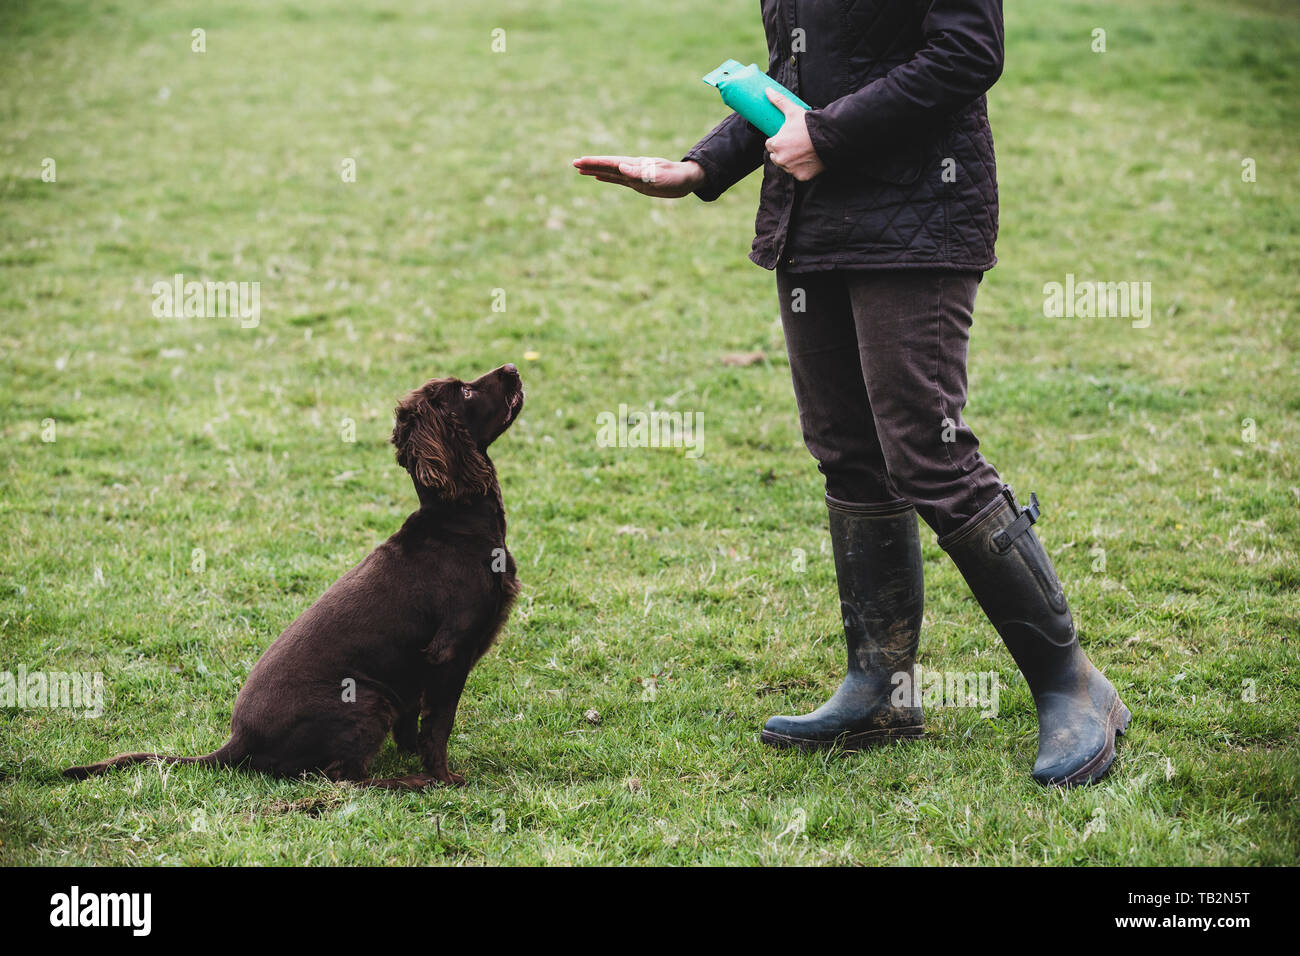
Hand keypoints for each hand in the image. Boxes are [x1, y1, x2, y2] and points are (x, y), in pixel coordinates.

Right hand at [571, 155, 704, 197]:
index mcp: (635, 165)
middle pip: (606, 165)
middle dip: (591, 164)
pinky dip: (607, 177)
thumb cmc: (675, 177)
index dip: (595, 162)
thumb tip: (620, 167)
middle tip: (573, 163)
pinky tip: (598, 177)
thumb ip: (640, 172)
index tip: (580, 161)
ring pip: (609, 172)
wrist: (687, 179)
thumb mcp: (658, 176)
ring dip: (595, 170)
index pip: (610, 162)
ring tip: (581, 170)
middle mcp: (632, 168)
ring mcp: (633, 175)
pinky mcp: (637, 182)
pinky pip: (617, 179)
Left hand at [763, 88, 824, 181]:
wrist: (829, 137)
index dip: (777, 140)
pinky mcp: (801, 176)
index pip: (770, 145)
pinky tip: (808, 160)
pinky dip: (802, 169)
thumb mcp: (793, 111)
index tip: (786, 137)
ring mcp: (791, 169)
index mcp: (775, 145)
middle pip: (776, 157)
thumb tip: (767, 91)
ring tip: (802, 151)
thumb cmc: (809, 124)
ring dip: (790, 161)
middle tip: (795, 144)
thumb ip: (779, 102)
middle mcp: (780, 159)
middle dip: (782, 152)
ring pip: (786, 166)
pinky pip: (798, 173)